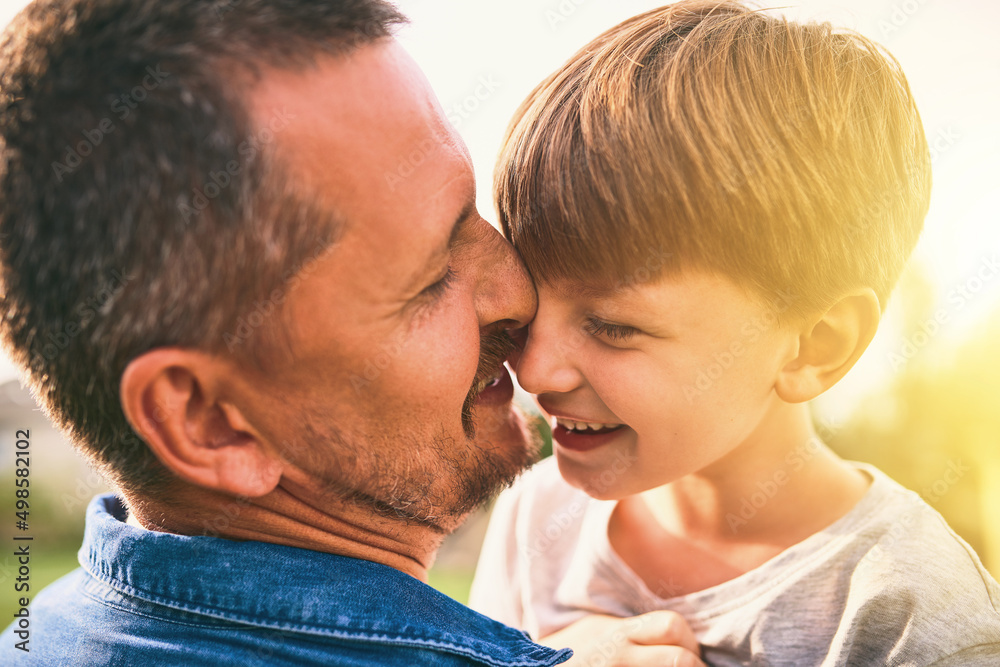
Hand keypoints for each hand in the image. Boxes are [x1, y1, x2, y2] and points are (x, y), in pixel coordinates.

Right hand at [541, 610, 705, 666]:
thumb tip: (678, 633)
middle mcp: (622, 658)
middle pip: (681, 660)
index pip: (672, 626)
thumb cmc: (574, 652)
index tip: (688, 649)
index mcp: (620, 634)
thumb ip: (636, 630)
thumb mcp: (602, 628)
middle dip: (694, 665)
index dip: (689, 639)